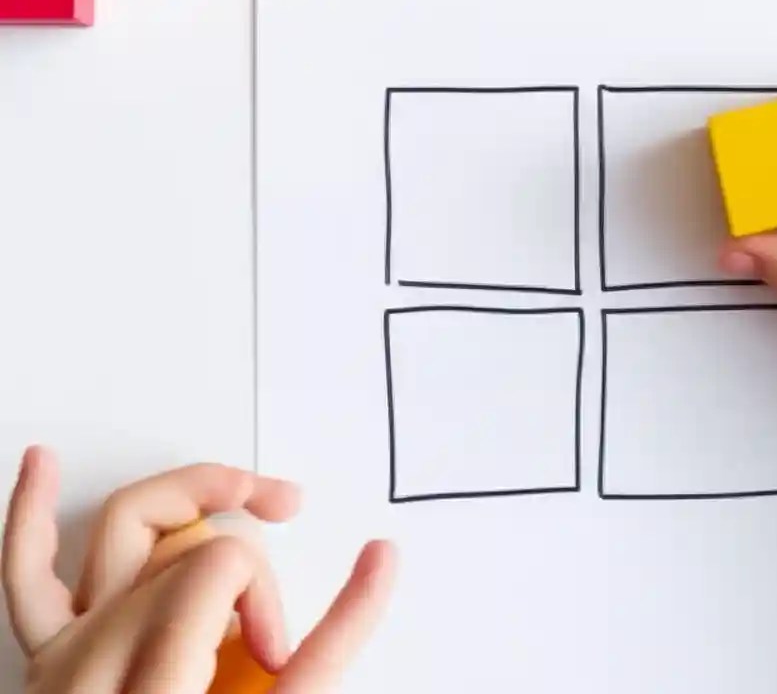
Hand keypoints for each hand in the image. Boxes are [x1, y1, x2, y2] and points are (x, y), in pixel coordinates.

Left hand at [3, 446, 396, 692]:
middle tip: (277, 606)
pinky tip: (40, 465)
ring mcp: (59, 658)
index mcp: (151, 686)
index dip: (265, 590)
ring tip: (240, 488)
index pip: (219, 568)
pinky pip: (23, 574)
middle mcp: (92, 664)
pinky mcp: (45, 660)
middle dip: (244, 564)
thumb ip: (324, 650)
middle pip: (184, 550)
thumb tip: (379, 564)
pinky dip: (25, 515)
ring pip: (117, 532)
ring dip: (178, 492)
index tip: (283, 637)